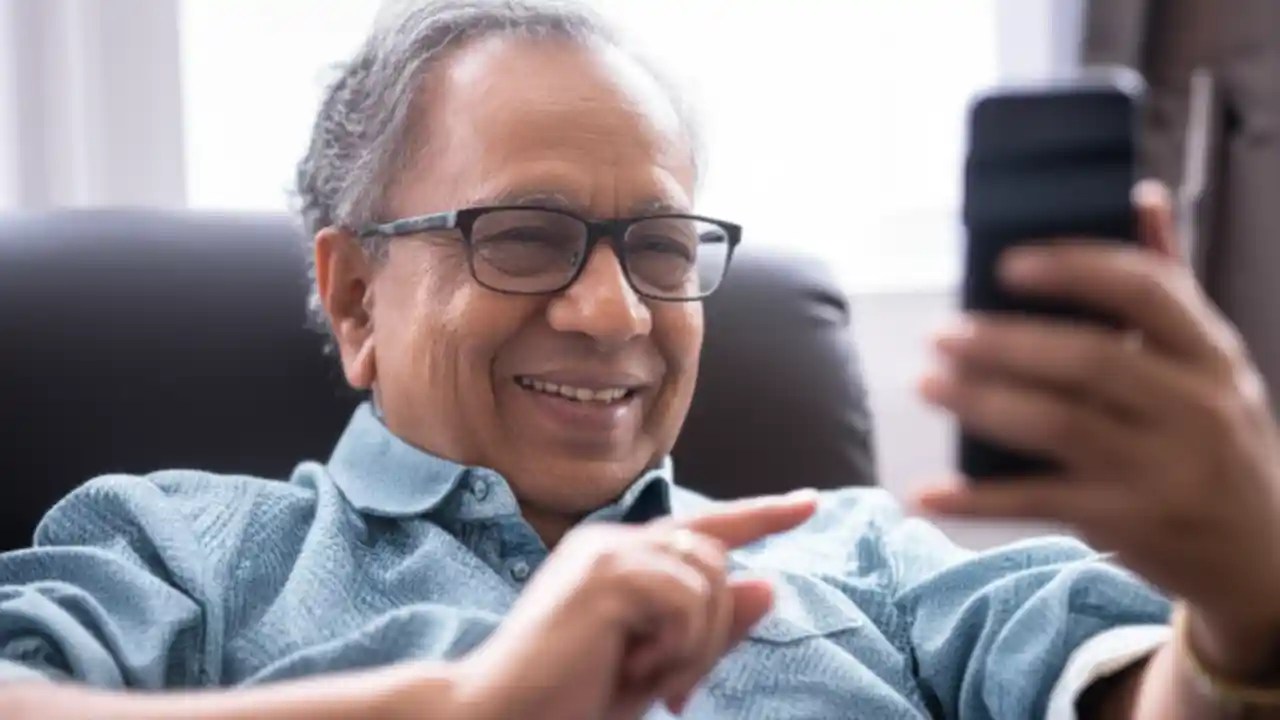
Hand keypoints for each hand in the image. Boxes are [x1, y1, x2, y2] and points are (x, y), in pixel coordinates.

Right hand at [446, 491, 817, 719]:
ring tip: (647, 679)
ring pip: (711, 579)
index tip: (808, 503)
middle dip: (714, 630)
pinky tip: (634, 670)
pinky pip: (690, 601)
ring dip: (696, 644)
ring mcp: (607, 552)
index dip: (761, 515)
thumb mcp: (659, 667)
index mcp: (618, 556)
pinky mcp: (607, 573)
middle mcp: (612, 541)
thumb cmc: (573, 699)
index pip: (704, 526)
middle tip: (673, 688)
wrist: (501, 718)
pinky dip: (680, 647)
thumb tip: (769, 582)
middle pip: (717, 560)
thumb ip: (712, 629)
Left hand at [917, 181, 1279, 676]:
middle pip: (1088, 360)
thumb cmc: (1221, 438)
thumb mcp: (1213, 360)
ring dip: (981, 403)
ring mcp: (1162, 468)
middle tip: (940, 334)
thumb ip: (1171, 282)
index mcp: (1213, 354)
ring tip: (926, 384)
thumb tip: (1141, 194)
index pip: (1145, 291)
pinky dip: (977, 499)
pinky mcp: (1128, 521)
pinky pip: (1039, 503)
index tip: (1006, 264)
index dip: (1074, 270)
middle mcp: (1194, 407)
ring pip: (1058, 425)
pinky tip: (926, 493)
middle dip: (1005, 344)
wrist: (1264, 552)